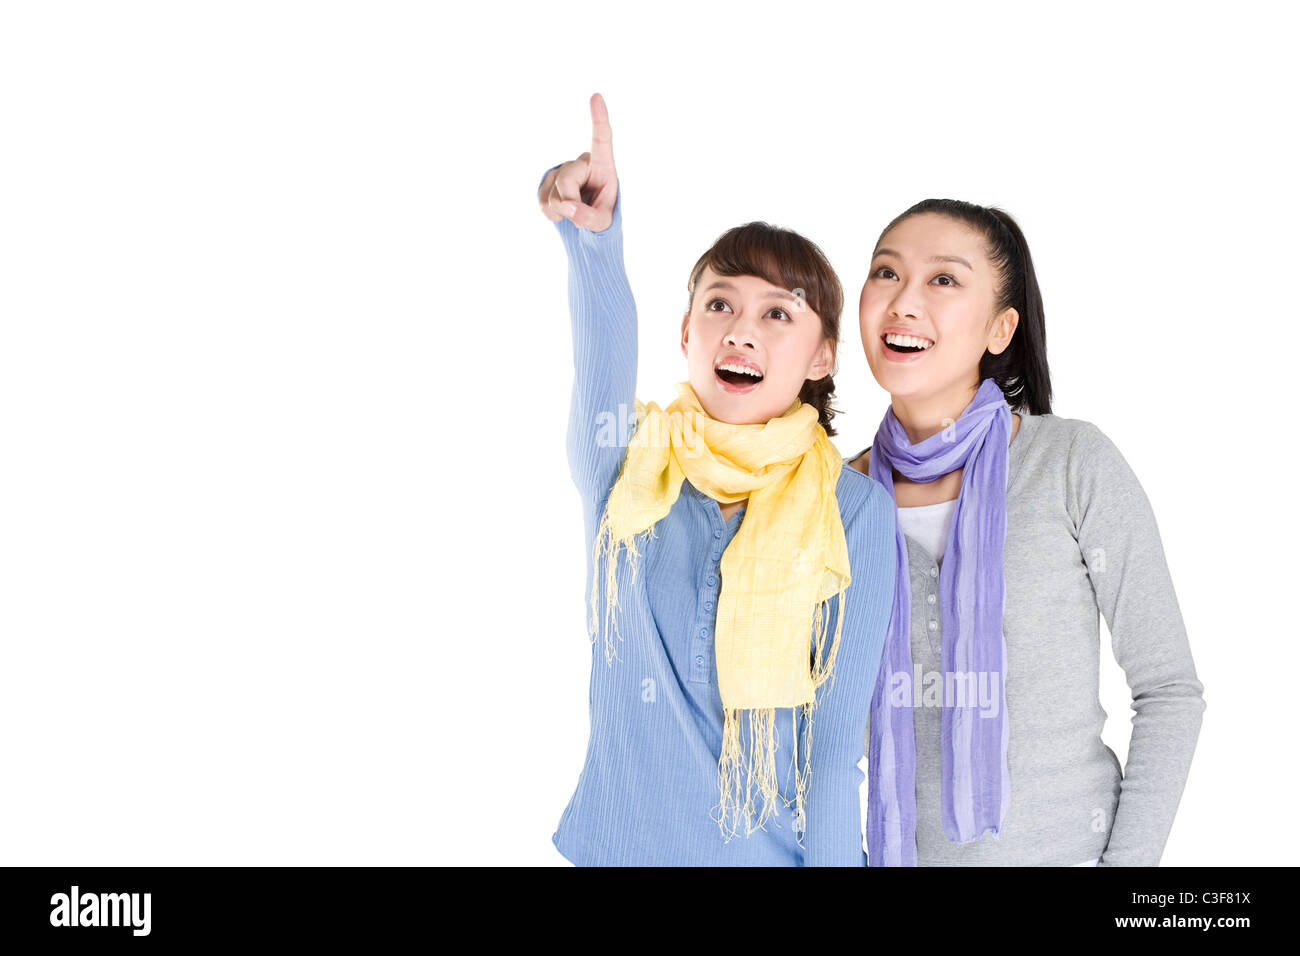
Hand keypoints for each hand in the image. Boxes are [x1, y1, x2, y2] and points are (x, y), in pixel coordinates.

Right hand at [538, 93, 617, 230]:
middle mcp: (582, 163)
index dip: (599, 119)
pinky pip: (542, 200)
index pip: (601, 140)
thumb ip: (589, 218)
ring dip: (562, 212)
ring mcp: (563, 169)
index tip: (596, 97)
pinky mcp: (547, 180)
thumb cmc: (602, 216)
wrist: (585, 221)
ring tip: (574, 211)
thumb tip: (567, 208)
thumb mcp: (603, 223)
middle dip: (569, 204)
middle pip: (566, 180)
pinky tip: (561, 211)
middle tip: (578, 214)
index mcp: (603, 166)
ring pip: (554, 194)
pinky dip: (551, 213)